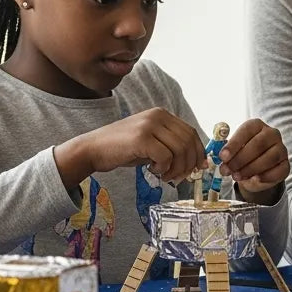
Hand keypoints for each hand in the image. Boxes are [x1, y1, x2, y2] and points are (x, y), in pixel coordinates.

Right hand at [58, 107, 205, 184]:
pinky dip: (163, 168)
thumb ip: (172, 146)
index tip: (199, 167)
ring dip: (176, 168)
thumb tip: (198, 161)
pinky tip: (152, 170)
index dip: (198, 152)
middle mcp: (157, 116)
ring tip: (165, 175)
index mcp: (162, 114)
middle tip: (180, 176)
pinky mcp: (141, 138)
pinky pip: (165, 157)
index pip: (191, 132)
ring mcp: (149, 125)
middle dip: (189, 163)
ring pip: (180, 150)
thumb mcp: (152, 142)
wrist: (92, 149)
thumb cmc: (123, 149)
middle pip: (188, 141)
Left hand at [219, 118, 288, 203]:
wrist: (255, 172)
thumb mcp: (232, 151)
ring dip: (250, 169)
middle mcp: (272, 134)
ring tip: (236, 176)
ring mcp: (281, 149)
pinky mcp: (286, 165)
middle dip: (240, 159)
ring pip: (269, 158)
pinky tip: (254, 179)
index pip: (247, 130)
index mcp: (257, 125)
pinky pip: (278, 170)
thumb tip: (221, 157)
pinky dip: (265, 176)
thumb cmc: (242, 156)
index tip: (223, 157)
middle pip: (258, 144)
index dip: (234, 144)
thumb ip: (227, 151)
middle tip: (227, 170)